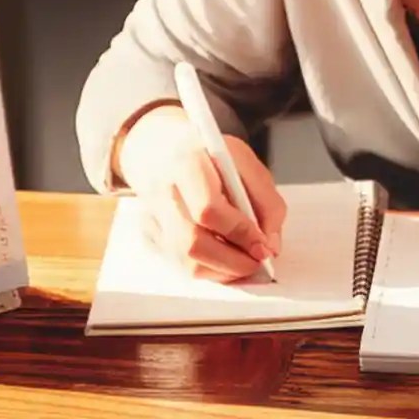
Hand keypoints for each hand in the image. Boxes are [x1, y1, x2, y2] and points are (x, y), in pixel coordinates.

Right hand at [118, 104, 285, 281]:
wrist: (165, 147)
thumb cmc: (209, 154)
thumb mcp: (246, 162)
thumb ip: (266, 202)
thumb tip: (270, 246)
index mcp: (187, 163)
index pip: (208, 210)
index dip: (240, 234)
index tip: (263, 247)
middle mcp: (161, 191)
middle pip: (192, 243)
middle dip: (233, 261)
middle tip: (258, 261)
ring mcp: (150, 216)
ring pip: (184, 262)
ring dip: (222, 270)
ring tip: (244, 261)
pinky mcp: (148, 234)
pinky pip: (178, 266)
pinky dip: (208, 269)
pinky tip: (223, 257)